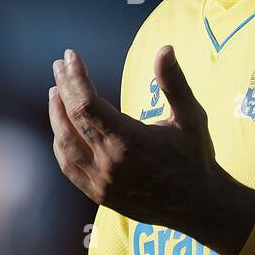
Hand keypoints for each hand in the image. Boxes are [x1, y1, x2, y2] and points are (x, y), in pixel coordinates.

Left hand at [48, 46, 254, 254]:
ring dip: (56, 115)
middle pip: (71, 119)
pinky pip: (68, 167)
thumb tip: (165, 49)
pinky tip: (60, 129)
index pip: (87, 102)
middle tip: (59, 66)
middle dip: (63, 88)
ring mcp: (102, 181)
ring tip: (55, 92)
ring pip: (64, 144)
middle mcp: (111, 163)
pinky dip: (60, 144)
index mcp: (130, 140)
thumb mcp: (191, 117)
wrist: (199, 206)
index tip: (70, 55)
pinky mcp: (99, 195)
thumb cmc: (196, 157)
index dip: (75, 77)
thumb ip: (174, 83)